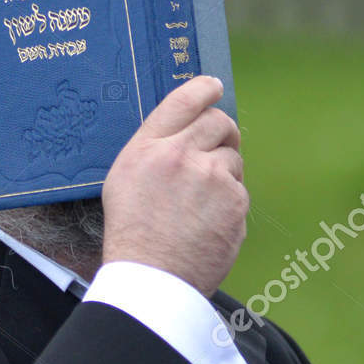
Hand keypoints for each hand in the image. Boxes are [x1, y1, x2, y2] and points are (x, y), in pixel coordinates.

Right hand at [100, 75, 246, 297]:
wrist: (152, 276)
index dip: (203, 88)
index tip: (213, 86)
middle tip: (219, 143)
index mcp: (147, 147)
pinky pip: (239, 191)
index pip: (183, 100)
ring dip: (223, 171)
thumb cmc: (132, 231)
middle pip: (218, 121)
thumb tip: (186, 130)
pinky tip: (208, 221)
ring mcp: (211, 177)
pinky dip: (228, 203)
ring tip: (200, 202)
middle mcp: (180, 155)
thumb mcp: (125, 178)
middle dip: (223, 129)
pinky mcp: (234, 202)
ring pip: (232, 157)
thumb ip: (154, 149)